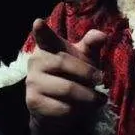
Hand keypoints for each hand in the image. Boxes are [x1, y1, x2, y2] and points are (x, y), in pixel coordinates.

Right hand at [25, 20, 107, 134]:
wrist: (55, 106)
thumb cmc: (73, 75)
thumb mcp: (83, 58)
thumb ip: (91, 45)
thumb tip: (102, 35)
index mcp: (47, 47)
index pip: (44, 37)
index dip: (41, 31)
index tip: (39, 23)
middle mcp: (35, 62)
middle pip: (63, 64)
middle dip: (86, 73)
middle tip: (101, 80)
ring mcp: (32, 82)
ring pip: (66, 89)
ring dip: (88, 97)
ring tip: (98, 100)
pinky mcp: (34, 102)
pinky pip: (63, 107)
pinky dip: (78, 111)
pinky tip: (82, 109)